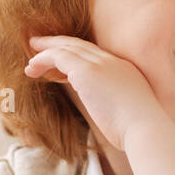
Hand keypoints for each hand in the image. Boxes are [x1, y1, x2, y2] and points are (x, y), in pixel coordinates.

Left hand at [26, 35, 164, 150]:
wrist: (144, 126)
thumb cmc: (137, 129)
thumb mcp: (128, 113)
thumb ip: (116, 106)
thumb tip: (109, 116)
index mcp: (124, 70)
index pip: (95, 56)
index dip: (75, 55)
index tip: (61, 60)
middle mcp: (112, 62)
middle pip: (79, 45)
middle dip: (58, 44)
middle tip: (39, 46)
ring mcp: (100, 64)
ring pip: (66, 47)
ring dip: (45, 51)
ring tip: (30, 61)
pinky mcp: (86, 71)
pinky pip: (58, 56)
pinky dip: (43, 59)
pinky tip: (32, 68)